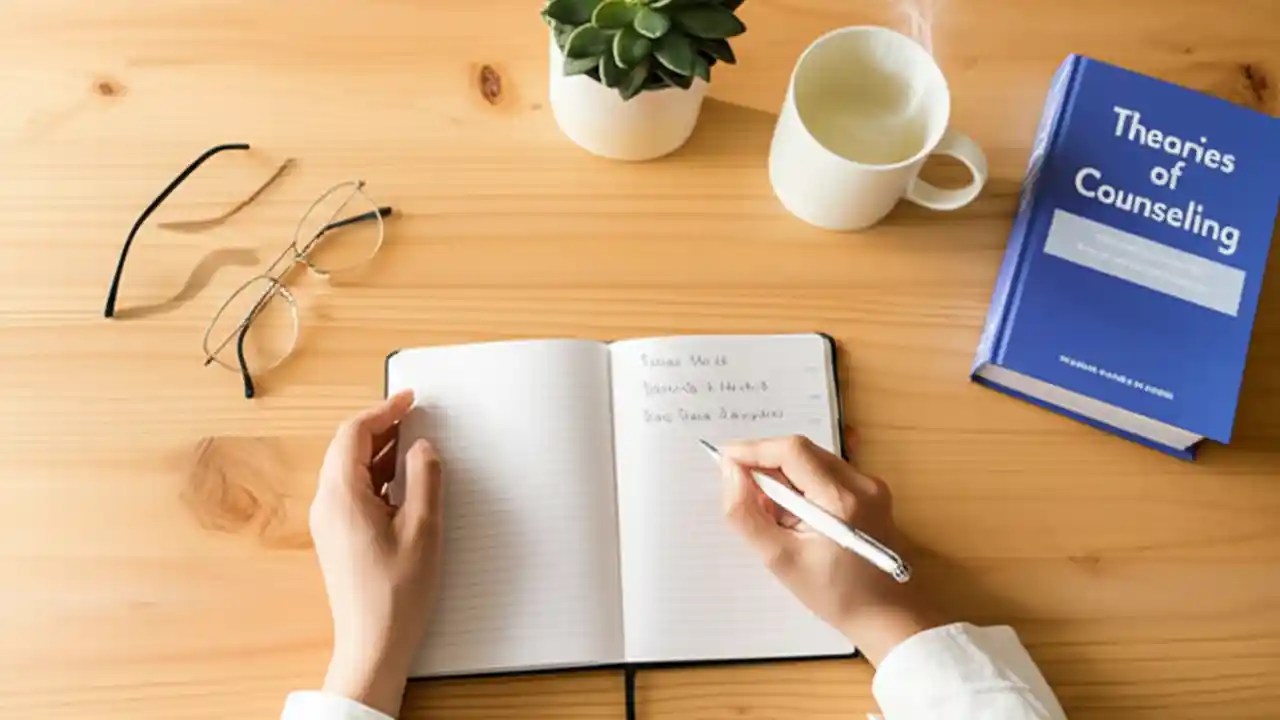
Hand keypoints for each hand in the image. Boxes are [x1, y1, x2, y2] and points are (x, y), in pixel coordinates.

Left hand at [309, 390, 443, 715]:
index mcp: (341, 496)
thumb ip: (424, 479)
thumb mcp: (423, 529)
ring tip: (414, 444)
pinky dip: (376, 476)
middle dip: (381, 427)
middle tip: (415, 416)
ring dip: (379, 452)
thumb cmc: (397, 592)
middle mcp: (326, 504)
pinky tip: (403, 483)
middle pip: (347, 449)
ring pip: (349, 469)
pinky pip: (352, 491)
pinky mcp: (337, 537)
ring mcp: (328, 522)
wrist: (372, 643)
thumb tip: (422, 448)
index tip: (409, 399)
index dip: (382, 410)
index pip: (353, 434)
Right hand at [720, 436, 942, 665]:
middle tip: (743, 491)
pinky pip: (826, 473)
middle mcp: (862, 483)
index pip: (791, 451)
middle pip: (802, 452)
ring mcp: (871, 486)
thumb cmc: (834, 595)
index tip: (724, 460)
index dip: (753, 450)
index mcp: (842, 500)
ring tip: (770, 512)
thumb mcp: (780, 559)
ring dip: (783, 475)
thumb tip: (730, 473)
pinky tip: (794, 515)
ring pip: (812, 460)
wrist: (886, 616)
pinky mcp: (872, 493)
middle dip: (766, 463)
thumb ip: (746, 514)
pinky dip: (802, 484)